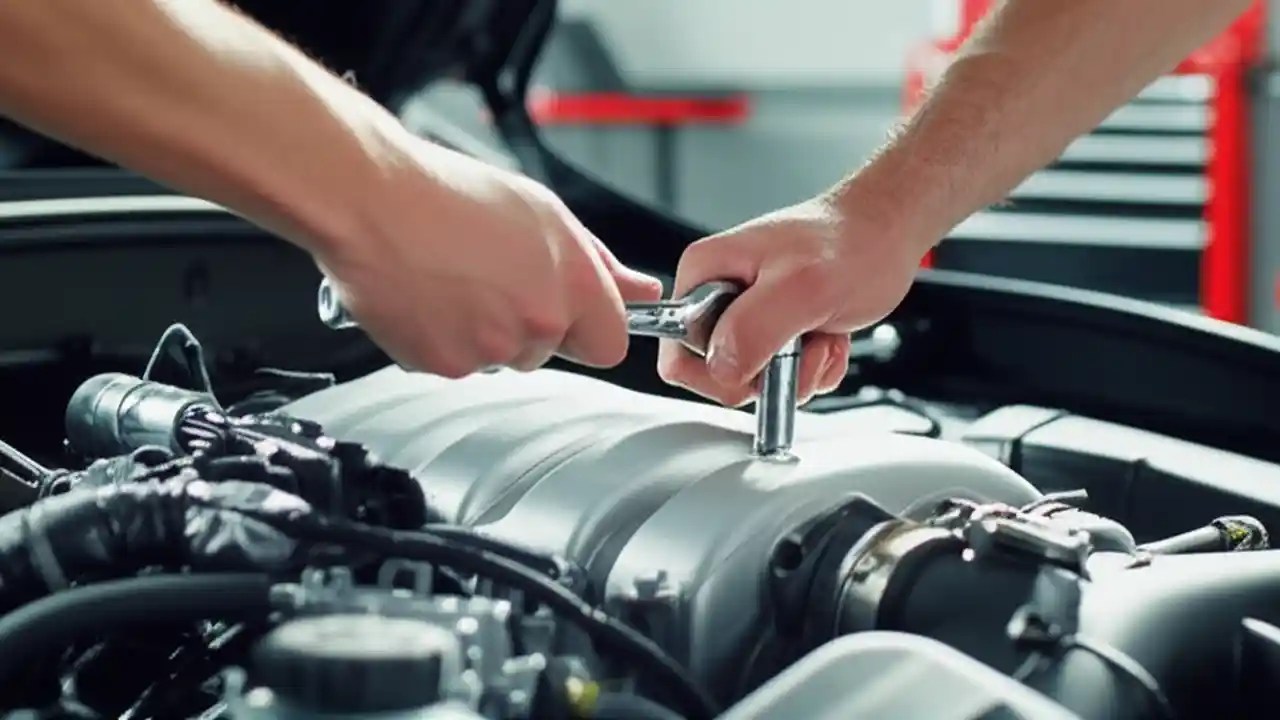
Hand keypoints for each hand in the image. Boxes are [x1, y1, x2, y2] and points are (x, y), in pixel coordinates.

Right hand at [312, 137, 661, 377]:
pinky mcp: (443, 365)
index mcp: (572, 284)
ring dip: (483, 332)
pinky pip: (456, 365)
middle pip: (547, 351)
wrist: (370, 201)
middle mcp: (537, 323)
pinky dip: (443, 339)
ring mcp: (489, 349)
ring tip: (454, 279)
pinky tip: (429, 297)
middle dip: (525, 324)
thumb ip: (601, 263)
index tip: (569, 314)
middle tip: (490, 278)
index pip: (610, 344)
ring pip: (500, 358)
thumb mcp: (544, 214)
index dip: (588, 330)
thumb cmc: (451, 196)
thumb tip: (643, 290)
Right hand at [657, 188, 930, 405]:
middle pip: (717, 372)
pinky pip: (781, 377)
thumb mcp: (803, 286)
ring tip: (821, 334)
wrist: (888, 235)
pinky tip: (828, 338)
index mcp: (705, 275)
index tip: (760, 359)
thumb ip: (753, 328)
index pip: (677, 351)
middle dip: (767, 372)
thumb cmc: (852, 243)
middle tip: (801, 341)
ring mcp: (747, 316)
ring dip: (798, 370)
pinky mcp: (774, 332)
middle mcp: (719, 296)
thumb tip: (721, 366)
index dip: (718, 369)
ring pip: (753, 379)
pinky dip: (813, 368)